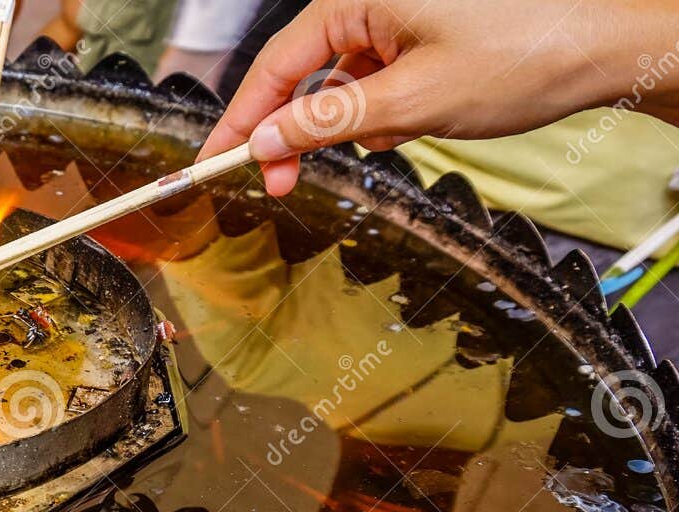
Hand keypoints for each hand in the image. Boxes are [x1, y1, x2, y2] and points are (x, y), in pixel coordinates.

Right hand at [201, 0, 678, 194]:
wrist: (604, 48)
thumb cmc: (523, 55)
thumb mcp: (412, 102)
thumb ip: (328, 122)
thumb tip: (265, 141)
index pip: (276, 65)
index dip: (240, 121)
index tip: (213, 165)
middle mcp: (373, 1)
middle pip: (303, 77)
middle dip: (299, 133)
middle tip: (281, 186)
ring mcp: (399, 19)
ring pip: (342, 87)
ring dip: (356, 125)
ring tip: (400, 134)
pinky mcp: (421, 38)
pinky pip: (376, 84)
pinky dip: (385, 114)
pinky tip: (414, 125)